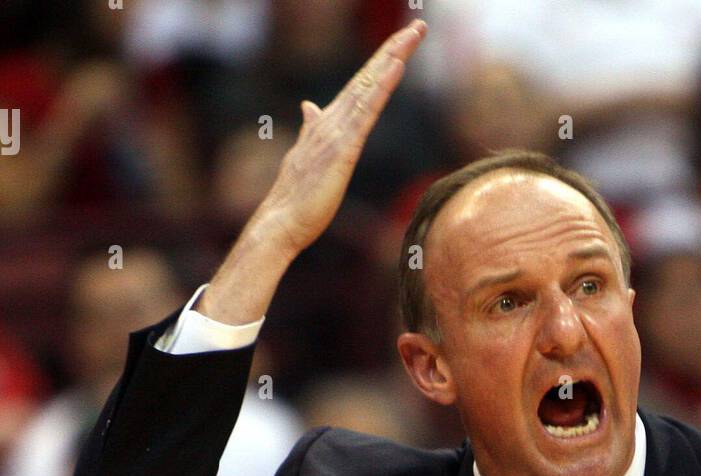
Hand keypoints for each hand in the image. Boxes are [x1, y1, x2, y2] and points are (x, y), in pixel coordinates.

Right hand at [199, 20, 426, 324]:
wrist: (281, 222)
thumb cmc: (296, 199)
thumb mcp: (307, 157)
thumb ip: (310, 130)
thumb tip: (309, 107)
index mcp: (326, 123)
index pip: (360, 86)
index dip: (380, 64)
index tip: (401, 45)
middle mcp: (331, 120)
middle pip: (368, 77)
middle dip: (393, 50)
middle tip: (419, 26)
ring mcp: (336, 132)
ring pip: (369, 87)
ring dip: (392, 59)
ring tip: (413, 35)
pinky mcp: (343, 149)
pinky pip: (367, 112)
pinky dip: (381, 88)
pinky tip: (396, 68)